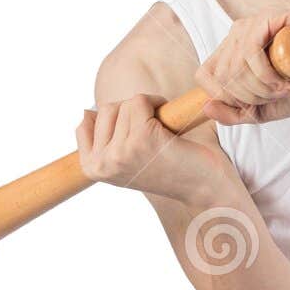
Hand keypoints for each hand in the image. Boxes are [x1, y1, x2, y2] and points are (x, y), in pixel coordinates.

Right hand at [75, 95, 225, 203]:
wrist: (204, 189)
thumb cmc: (168, 171)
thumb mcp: (125, 161)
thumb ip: (104, 142)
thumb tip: (85, 112)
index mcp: (92, 169)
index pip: (85, 125)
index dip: (113, 122)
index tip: (135, 138)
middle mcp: (102, 163)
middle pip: (104, 110)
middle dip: (130, 113)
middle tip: (153, 133)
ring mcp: (120, 151)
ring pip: (124, 105)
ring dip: (146, 109)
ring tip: (161, 132)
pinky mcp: (142, 137)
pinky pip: (140, 101)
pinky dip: (156, 103)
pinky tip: (168, 125)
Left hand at [196, 10, 289, 125]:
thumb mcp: (264, 110)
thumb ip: (235, 114)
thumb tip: (206, 108)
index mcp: (233, 49)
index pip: (205, 75)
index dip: (224, 97)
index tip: (252, 105)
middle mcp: (241, 31)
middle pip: (223, 72)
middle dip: (250, 95)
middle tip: (276, 96)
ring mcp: (259, 20)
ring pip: (236, 61)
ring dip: (260, 86)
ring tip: (283, 89)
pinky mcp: (277, 16)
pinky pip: (252, 46)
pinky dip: (265, 72)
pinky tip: (285, 80)